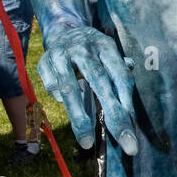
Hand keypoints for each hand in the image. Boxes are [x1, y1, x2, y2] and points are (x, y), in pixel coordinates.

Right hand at [38, 25, 138, 154]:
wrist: (63, 31)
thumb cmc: (94, 54)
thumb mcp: (111, 58)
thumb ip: (120, 80)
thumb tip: (131, 116)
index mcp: (106, 46)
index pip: (121, 76)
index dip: (128, 103)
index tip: (132, 130)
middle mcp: (84, 48)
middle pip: (100, 82)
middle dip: (114, 116)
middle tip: (126, 144)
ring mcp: (62, 54)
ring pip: (69, 88)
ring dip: (79, 118)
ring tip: (87, 142)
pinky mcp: (44, 62)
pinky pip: (52, 87)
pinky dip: (59, 100)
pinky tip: (69, 108)